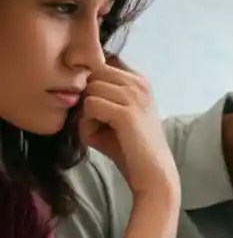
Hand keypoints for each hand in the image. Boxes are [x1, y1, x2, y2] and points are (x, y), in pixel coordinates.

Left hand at [77, 56, 177, 198]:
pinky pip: (90, 105)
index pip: (101, 65)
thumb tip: (75, 87)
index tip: (97, 107)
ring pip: (90, 89)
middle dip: (89, 96)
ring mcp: (134, 96)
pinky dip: (88, 123)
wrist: (152, 173)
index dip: (92, 84)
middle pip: (93, 74)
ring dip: (87, 112)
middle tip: (98, 121)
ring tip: (101, 130)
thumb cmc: (130, 146)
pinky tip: (100, 137)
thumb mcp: (115, 113)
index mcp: (139, 81)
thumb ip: (98, 96)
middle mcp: (139, 84)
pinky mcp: (126, 113)